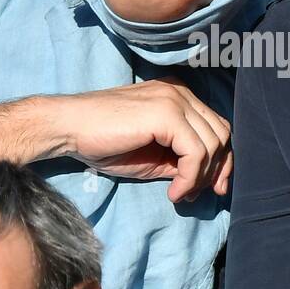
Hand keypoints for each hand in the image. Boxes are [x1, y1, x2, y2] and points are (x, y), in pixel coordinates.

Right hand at [53, 80, 230, 200]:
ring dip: (201, 178)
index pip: (216, 127)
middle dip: (217, 170)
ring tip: (180, 194)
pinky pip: (196, 152)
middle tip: (197, 195)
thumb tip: (209, 180)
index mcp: (178, 97)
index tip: (211, 188)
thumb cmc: (104, 142)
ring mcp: (174, 100)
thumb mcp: (153, 155)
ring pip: (212, 143)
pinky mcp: (166, 113)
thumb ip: (181, 159)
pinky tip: (173, 192)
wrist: (69, 128)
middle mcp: (181, 93)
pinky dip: (190, 178)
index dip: (220, 160)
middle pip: (221, 133)